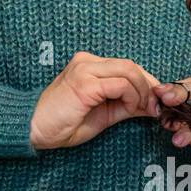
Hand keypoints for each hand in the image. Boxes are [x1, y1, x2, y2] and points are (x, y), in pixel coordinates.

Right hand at [30, 51, 161, 149]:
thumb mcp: (103, 114)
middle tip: (155, 107)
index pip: (127, 66)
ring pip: (129, 70)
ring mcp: (85, 70)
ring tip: (143, 110)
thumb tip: (152, 105)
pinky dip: (133, 96)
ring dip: (143, 91)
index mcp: (90, 65)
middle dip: (149, 86)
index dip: (146, 82)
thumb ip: (126, 106)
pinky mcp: (85, 83)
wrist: (34, 129)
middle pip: (131, 65)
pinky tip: (131, 109)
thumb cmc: (64, 123)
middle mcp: (87, 61)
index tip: (155, 103)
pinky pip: (121, 84)